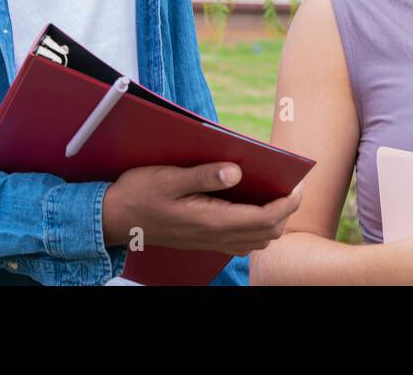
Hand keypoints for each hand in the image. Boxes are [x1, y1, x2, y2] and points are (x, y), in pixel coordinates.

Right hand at [101, 162, 302, 256]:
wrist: (114, 218)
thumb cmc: (139, 193)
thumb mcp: (169, 177)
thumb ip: (204, 175)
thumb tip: (237, 170)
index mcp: (211, 220)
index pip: (265, 218)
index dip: (287, 202)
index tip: (298, 183)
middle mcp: (214, 236)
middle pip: (268, 233)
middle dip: (286, 211)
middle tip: (292, 186)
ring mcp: (210, 241)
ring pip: (257, 240)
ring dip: (273, 221)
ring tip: (276, 194)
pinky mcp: (204, 240)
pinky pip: (241, 241)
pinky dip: (256, 227)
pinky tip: (251, 207)